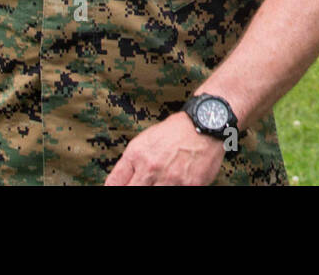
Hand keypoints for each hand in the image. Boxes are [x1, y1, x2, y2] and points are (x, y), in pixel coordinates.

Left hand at [105, 112, 224, 185]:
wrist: (204, 125)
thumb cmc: (174, 132)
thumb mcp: (144, 141)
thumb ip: (129, 165)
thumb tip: (115, 185)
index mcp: (136, 155)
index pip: (114, 184)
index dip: (113, 189)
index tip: (122, 187)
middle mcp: (151, 168)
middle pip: (132, 191)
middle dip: (134, 189)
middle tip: (143, 183)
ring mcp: (171, 179)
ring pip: (154, 194)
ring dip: (155, 187)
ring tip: (162, 180)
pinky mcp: (190, 185)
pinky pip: (177, 193)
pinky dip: (175, 188)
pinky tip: (176, 181)